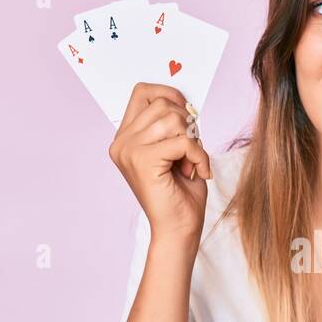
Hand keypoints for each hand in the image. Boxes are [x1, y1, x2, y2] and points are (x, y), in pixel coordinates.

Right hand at [109, 82, 210, 242]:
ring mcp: (129, 151)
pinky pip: (183, 142)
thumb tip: (186, 103)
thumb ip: (174, 124)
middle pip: (163, 104)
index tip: (188, 116)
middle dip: (188, 125)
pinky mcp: (142, 161)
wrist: (178, 230)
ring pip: (173, 120)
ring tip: (191, 164)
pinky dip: (199, 156)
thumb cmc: (180, 193)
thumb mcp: (177, 150)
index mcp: (126, 137)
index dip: (170, 95)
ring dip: (194, 141)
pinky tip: (198, 172)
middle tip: (191, 152)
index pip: (143, 92)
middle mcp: (122, 142)